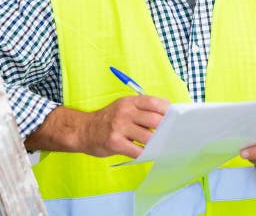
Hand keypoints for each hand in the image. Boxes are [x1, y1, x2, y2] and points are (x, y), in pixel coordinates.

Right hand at [24, 96, 168, 157]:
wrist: (83, 130)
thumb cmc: (108, 119)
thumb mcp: (123, 106)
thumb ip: (143, 106)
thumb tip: (166, 106)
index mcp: (129, 102)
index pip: (154, 103)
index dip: (167, 111)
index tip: (172, 118)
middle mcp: (124, 112)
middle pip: (155, 120)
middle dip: (163, 129)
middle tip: (166, 134)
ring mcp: (119, 127)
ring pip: (148, 138)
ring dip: (154, 143)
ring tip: (155, 145)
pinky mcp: (115, 143)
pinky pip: (137, 151)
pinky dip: (144, 154)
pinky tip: (144, 153)